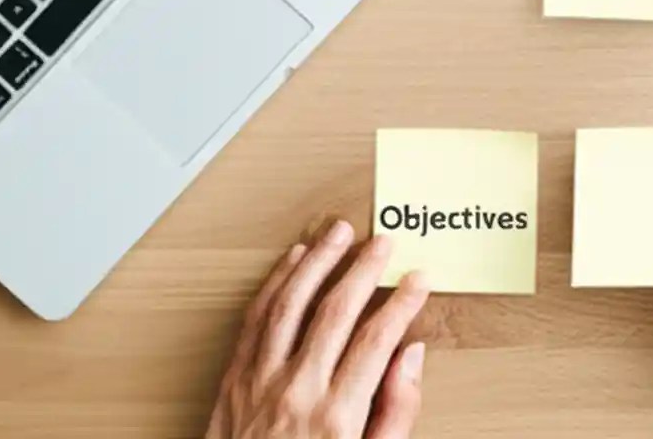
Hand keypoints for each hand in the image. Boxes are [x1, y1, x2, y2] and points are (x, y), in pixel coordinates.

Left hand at [207, 221, 430, 438]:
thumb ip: (396, 413)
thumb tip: (411, 357)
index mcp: (337, 417)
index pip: (378, 339)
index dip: (403, 303)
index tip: (420, 280)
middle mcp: (296, 391)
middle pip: (336, 310)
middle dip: (364, 269)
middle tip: (384, 243)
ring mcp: (258, 384)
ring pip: (291, 303)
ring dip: (317, 262)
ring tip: (338, 233)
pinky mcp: (232, 382)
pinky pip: (255, 320)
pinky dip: (274, 284)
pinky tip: (292, 262)